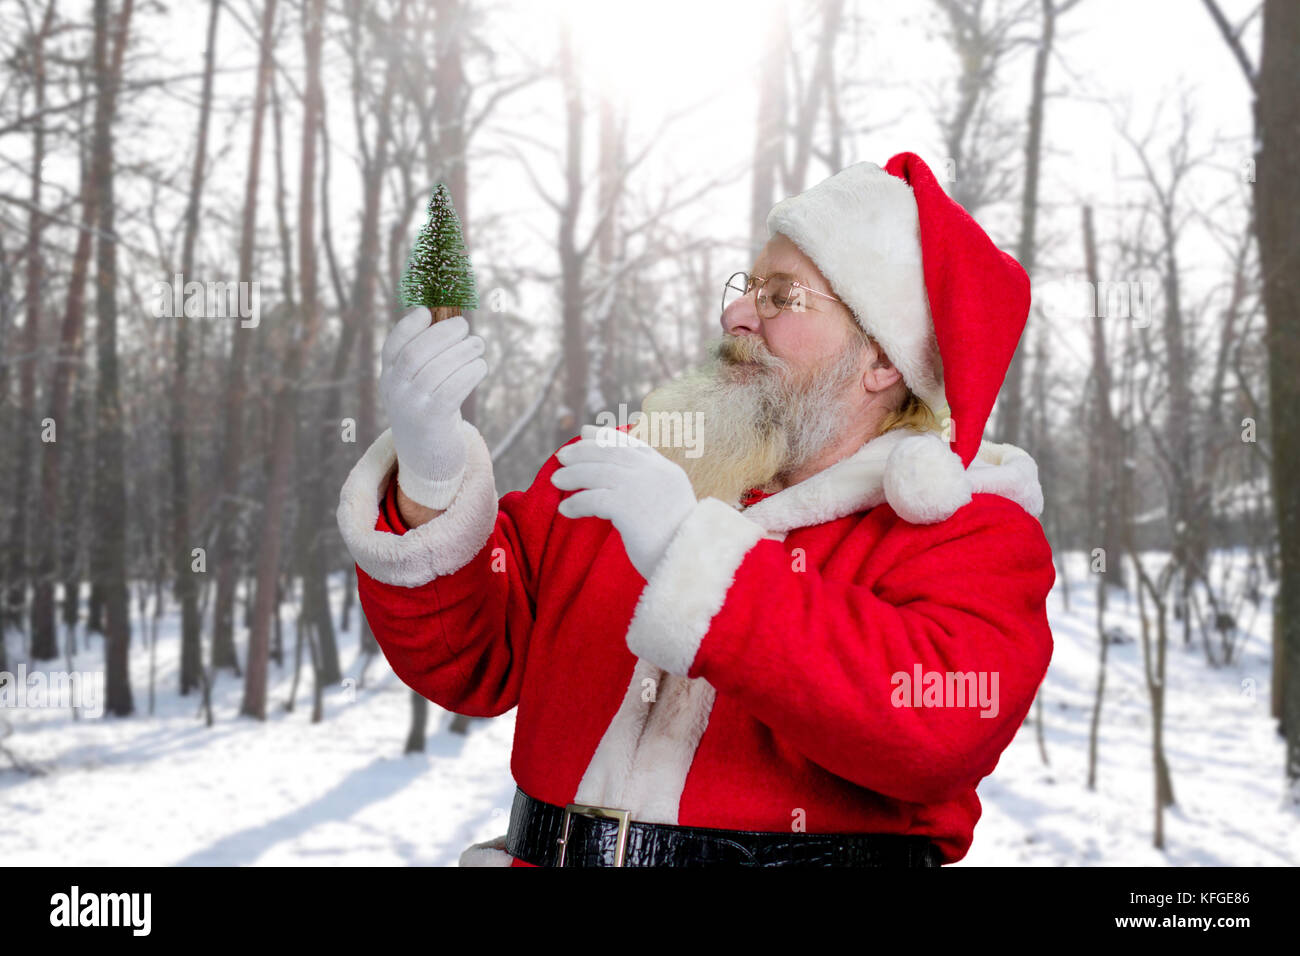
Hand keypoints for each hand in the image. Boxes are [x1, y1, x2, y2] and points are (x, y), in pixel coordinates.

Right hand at [379, 308, 486, 509]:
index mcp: (389, 378)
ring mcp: (410, 407)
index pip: (394, 345)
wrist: (429, 460)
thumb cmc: (430, 412)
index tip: (427, 312)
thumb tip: (447, 320)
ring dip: (462, 351)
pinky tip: (480, 366)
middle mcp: (394, 391)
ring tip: (478, 345)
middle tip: (465, 327)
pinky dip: (469, 372)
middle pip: (417, 353)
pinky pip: (451, 389)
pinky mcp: (431, 421)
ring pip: (437, 369)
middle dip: (443, 334)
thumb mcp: (419, 386)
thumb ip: (426, 358)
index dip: (409, 326)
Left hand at [550, 424, 697, 580]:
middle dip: (584, 450)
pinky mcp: (629, 507)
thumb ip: (650, 491)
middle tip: (562, 455)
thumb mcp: (668, 507)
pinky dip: (576, 502)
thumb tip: (618, 488)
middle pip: (612, 451)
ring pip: (599, 471)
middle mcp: (655, 473)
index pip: (633, 445)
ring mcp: (642, 487)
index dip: (607, 437)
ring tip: (555, 480)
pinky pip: (594, 499)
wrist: (691, 563)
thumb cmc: (679, 545)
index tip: (586, 433)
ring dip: (574, 474)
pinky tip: (564, 509)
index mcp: (667, 471)